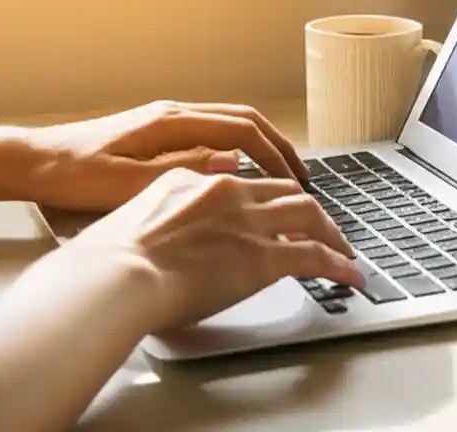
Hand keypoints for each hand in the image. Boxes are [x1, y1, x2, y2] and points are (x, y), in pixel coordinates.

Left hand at [24, 101, 308, 211]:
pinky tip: (238, 172)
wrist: (32, 162)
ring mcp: (163, 120)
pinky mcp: (154, 132)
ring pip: (228, 122)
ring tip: (279, 173)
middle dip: (278, 146)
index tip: (295, 181)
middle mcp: (172, 114)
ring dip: (259, 145)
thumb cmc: (71, 176)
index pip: (241, 131)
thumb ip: (184, 173)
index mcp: (170, 123)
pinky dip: (237, 147)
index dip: (274, 155)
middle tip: (301, 176)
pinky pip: (210, 131)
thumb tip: (233, 163)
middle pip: (243, 119)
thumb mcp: (128, 183)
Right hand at [68, 167, 361, 331]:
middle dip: (307, 209)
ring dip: (332, 233)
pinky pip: (316, 256)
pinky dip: (339, 265)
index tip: (273, 213)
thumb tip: (169, 217)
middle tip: (321, 227)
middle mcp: (227, 193)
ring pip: (309, 216)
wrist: (114, 276)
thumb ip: (159, 207)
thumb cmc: (107, 259)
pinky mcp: (264, 257)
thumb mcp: (129, 214)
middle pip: (284, 191)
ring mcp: (248, 223)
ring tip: (344, 251)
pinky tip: (350, 277)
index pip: (243, 183)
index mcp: (192, 180)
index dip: (264, 198)